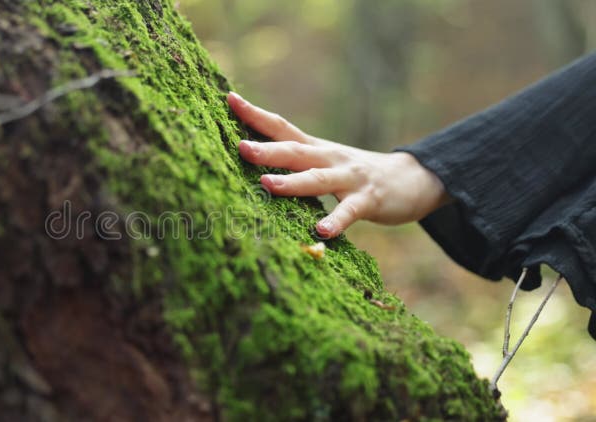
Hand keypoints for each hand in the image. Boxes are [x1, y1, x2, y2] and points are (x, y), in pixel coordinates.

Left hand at [228, 92, 450, 237]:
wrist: (414, 178)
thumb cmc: (356, 174)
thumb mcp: (325, 162)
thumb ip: (296, 162)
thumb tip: (254, 161)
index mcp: (315, 149)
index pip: (282, 127)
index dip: (256, 115)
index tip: (230, 99)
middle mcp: (329, 158)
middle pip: (294, 151)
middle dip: (266, 149)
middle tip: (239, 147)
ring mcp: (349, 178)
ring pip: (317, 179)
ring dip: (291, 182)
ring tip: (266, 184)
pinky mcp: (368, 200)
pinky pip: (349, 212)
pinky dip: (336, 220)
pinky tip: (321, 231)